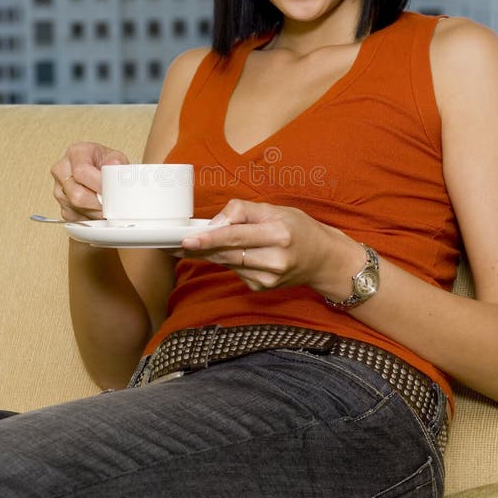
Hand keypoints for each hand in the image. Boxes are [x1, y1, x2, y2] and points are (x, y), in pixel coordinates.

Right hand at [51, 143, 128, 221]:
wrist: (100, 170)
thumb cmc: (106, 163)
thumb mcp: (116, 157)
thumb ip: (116, 163)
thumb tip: (113, 170)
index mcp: (76, 153)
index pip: (81, 172)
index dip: (98, 184)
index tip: (110, 191)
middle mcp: (62, 170)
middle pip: (76, 195)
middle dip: (98, 202)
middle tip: (112, 203)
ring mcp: (59, 189)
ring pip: (76, 209)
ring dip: (96, 212)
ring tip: (106, 205)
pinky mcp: (61, 206)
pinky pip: (75, 219)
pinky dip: (90, 218)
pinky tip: (97, 209)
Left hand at [179, 198, 356, 293]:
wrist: (323, 259)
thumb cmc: (299, 229)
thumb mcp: (276, 209)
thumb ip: (243, 211)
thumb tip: (215, 222)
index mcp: (279, 234)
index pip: (236, 236)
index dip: (209, 238)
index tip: (187, 240)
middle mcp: (275, 259)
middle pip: (227, 253)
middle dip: (200, 248)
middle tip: (174, 243)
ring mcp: (269, 278)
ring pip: (228, 263)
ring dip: (210, 254)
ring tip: (196, 245)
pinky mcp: (262, 288)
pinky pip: (236, 271)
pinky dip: (230, 261)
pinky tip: (239, 254)